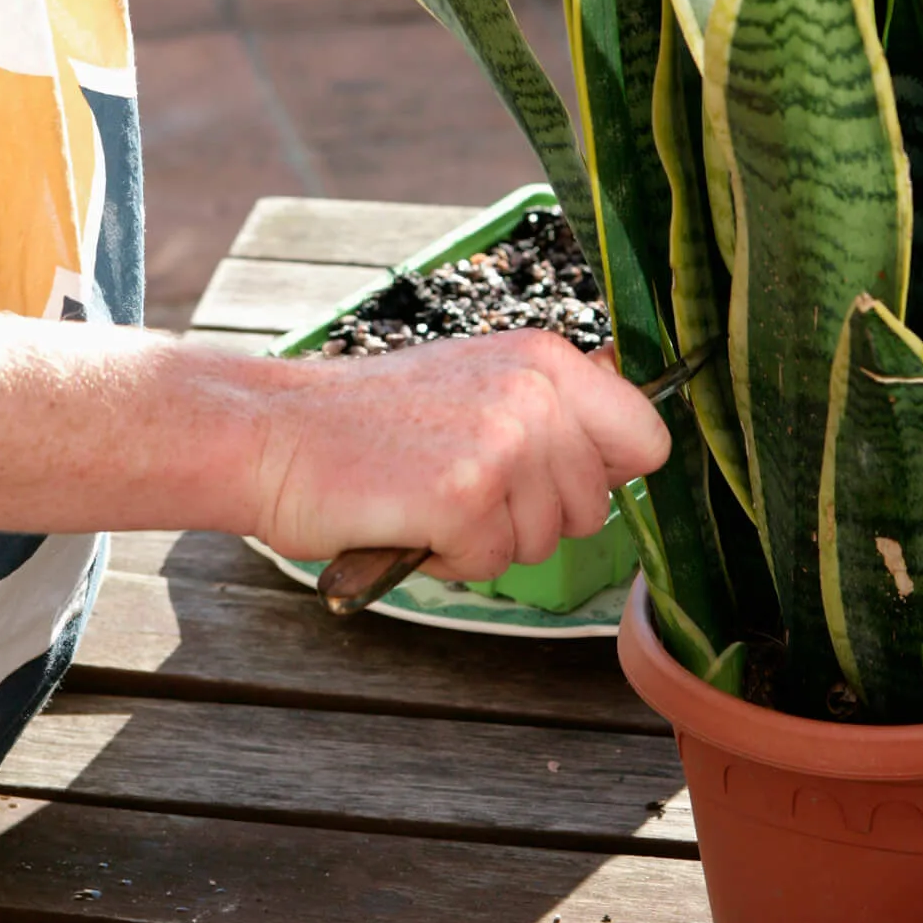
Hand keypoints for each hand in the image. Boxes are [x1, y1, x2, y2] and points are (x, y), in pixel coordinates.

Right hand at [250, 330, 669, 580]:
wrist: (276, 433)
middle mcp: (534, 391)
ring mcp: (502, 442)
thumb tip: (637, 445)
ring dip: (487, 538)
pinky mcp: (463, 494)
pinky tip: (408, 516)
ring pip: (543, 541)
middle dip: (534, 517)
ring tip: (429, 492)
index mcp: (545, 358)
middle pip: (595, 506)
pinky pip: (490, 564)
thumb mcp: (478, 381)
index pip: (646, 438)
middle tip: (462, 483)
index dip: (606, 475)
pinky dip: (448, 558)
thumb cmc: (372, 421)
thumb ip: (552, 407)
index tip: (553, 477)